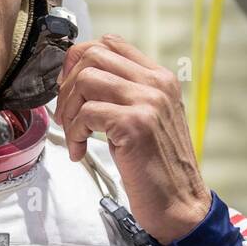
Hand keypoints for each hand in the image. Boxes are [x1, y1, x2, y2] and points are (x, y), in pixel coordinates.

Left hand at [53, 34, 211, 245]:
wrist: (179, 202)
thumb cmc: (158, 167)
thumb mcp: (148, 119)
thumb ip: (125, 94)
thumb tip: (80, 79)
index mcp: (160, 78)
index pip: (110, 43)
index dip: (79, 61)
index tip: (71, 89)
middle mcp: (156, 84)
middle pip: (92, 56)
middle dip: (67, 85)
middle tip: (67, 115)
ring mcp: (147, 102)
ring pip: (85, 80)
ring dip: (69, 110)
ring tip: (75, 135)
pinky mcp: (134, 125)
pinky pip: (86, 113)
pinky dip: (74, 134)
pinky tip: (80, 151)